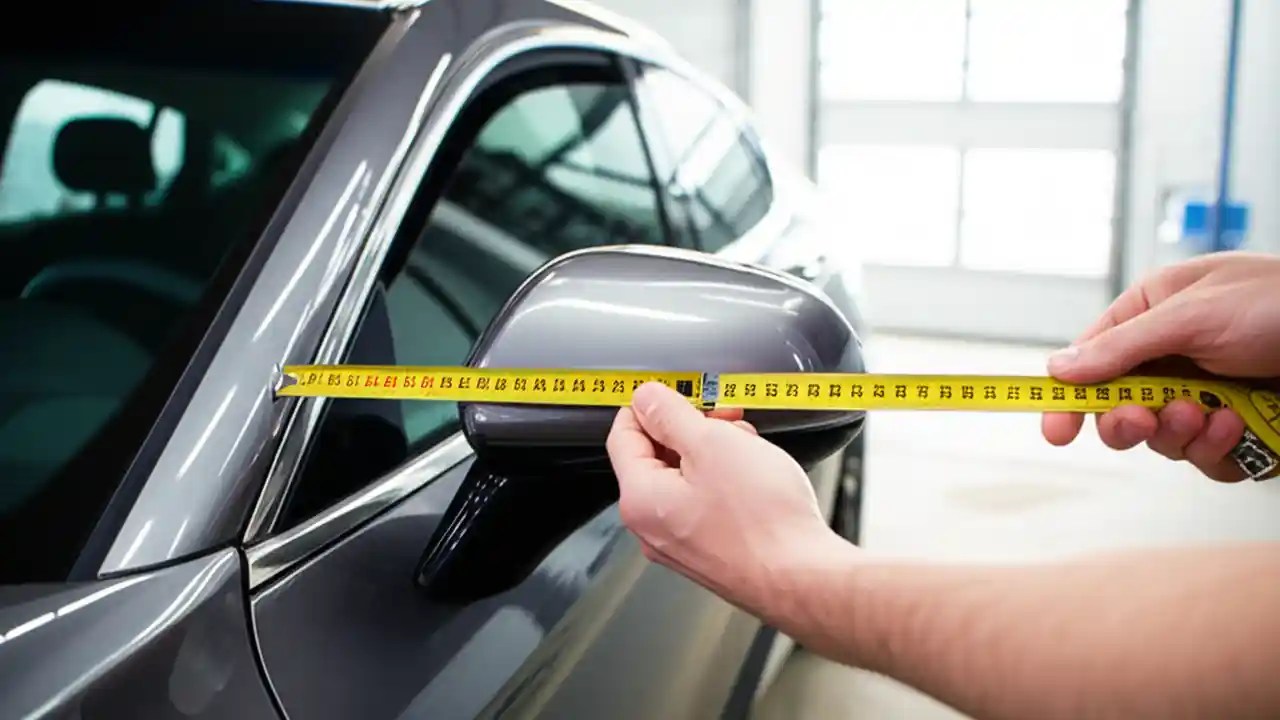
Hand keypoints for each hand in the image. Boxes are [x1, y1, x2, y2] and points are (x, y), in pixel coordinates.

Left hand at [606, 382, 850, 621]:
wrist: (804, 578)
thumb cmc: (763, 521)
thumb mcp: (712, 444)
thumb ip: (670, 415)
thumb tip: (646, 398)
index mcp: (641, 499)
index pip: (622, 436)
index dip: (647, 405)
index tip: (673, 390)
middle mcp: (653, 528)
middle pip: (656, 458)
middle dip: (691, 429)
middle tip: (726, 417)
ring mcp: (681, 544)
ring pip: (685, 479)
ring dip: (713, 453)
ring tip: (749, 448)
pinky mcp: (709, 552)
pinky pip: (704, 503)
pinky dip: (724, 480)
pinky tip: (754, 475)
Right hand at [1042, 252, 1279, 480]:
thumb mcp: (1192, 315)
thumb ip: (1122, 347)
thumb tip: (1057, 369)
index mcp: (1153, 316)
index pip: (1092, 360)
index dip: (1069, 397)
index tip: (1057, 432)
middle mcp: (1174, 358)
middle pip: (1119, 408)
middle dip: (1129, 421)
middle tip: (1146, 419)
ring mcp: (1206, 396)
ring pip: (1162, 440)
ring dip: (1181, 435)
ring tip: (1214, 415)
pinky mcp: (1240, 431)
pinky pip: (1207, 459)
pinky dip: (1219, 450)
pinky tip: (1241, 427)